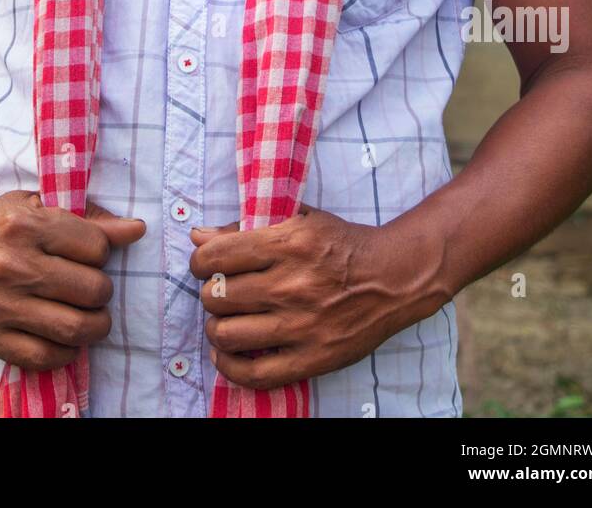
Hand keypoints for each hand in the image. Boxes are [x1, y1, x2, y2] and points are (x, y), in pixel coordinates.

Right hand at [0, 190, 145, 372]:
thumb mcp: (37, 206)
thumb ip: (89, 220)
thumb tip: (137, 230)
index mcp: (25, 225)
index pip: (95, 247)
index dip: (101, 251)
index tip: (91, 254)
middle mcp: (12, 265)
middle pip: (91, 289)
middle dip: (102, 290)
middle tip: (94, 288)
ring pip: (74, 327)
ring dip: (95, 325)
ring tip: (91, 317)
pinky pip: (44, 357)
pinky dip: (67, 352)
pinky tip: (67, 339)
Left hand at [189, 204, 446, 391]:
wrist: (393, 278)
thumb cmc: (342, 244)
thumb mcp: (298, 220)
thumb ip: (246, 227)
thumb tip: (198, 235)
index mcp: (287, 243)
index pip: (216, 256)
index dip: (200, 261)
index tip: (205, 264)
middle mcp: (291, 285)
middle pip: (217, 296)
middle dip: (210, 292)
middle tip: (221, 291)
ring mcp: (302, 325)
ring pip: (227, 334)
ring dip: (216, 327)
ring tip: (224, 320)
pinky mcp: (313, 358)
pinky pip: (255, 373)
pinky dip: (230, 366)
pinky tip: (227, 353)